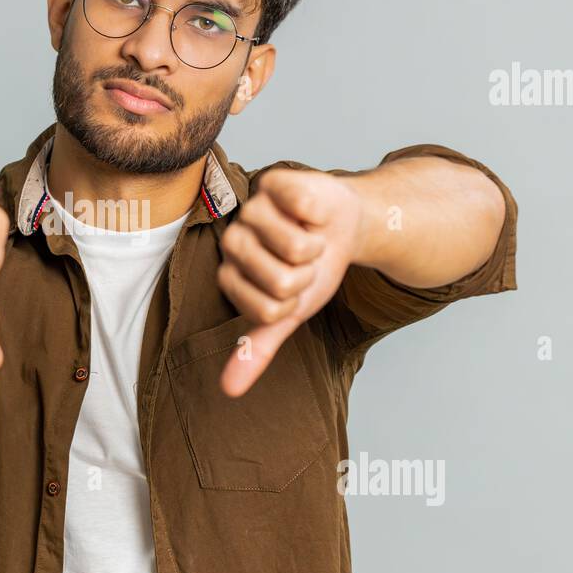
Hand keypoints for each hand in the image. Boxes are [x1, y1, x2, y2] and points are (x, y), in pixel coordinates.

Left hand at [216, 169, 360, 396]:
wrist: (343, 226)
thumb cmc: (313, 267)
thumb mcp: (290, 312)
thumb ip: (258, 347)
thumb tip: (229, 390)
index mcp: (231, 275)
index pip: (268, 310)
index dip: (296, 302)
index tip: (296, 288)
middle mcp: (233, 241)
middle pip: (281, 282)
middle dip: (309, 275)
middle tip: (306, 260)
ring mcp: (251, 209)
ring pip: (293, 247)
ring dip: (317, 246)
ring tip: (310, 236)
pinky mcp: (272, 182)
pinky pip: (302, 208)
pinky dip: (320, 215)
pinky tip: (312, 212)